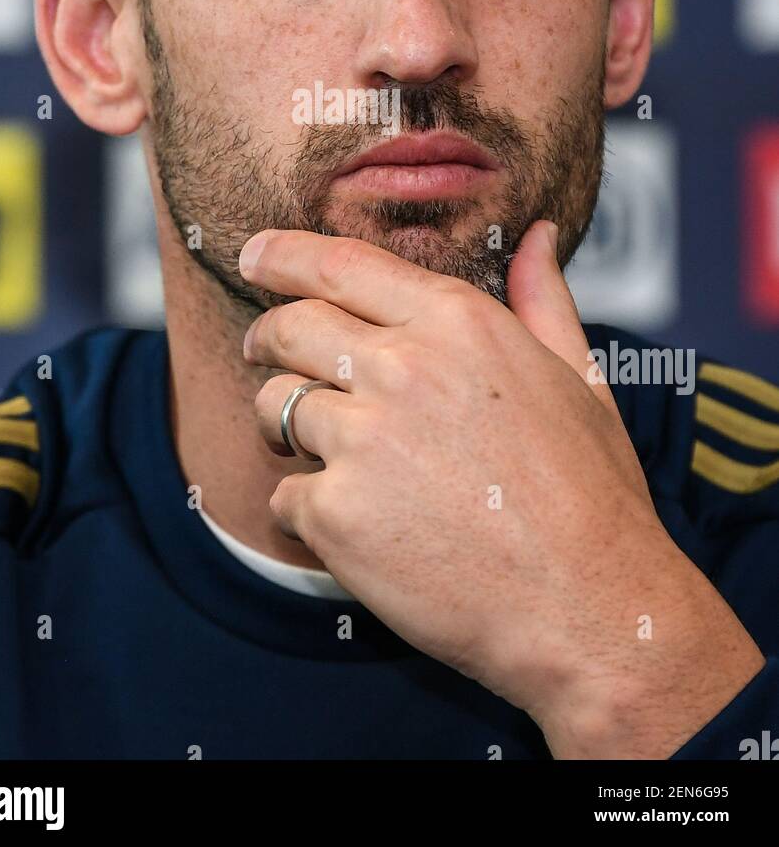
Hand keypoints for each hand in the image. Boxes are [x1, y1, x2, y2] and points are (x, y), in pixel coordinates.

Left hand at [240, 220, 764, 757]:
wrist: (591, 611)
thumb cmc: (590, 496)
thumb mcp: (580, 379)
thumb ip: (544, 299)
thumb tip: (539, 234)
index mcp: (458, 324)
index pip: (341, 265)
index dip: (284, 254)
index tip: (255, 255)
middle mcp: (403, 368)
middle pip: (290, 327)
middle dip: (266, 336)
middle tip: (262, 351)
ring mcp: (364, 440)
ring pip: (275, 406)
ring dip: (283, 426)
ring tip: (318, 453)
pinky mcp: (336, 514)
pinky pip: (284, 497)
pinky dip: (306, 514)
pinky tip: (355, 531)